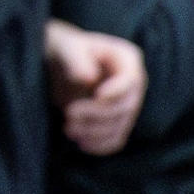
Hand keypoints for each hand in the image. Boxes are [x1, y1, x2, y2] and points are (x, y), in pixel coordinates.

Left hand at [44, 19, 145, 155]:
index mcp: (127, 59)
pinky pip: (116, 140)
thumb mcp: (66, 48)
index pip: (130, 81)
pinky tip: (81, 143)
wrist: (59, 62)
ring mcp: (127, 104)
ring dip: (94, 133)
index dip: (115, 92)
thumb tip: (89, 78)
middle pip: (125, 107)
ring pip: (120, 127)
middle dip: (97, 114)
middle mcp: (133, 84)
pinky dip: (100, 145)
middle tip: (68, 113)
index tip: (95, 96)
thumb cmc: (64, 50)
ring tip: (68, 128)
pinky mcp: (117, 122)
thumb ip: (76, 60)